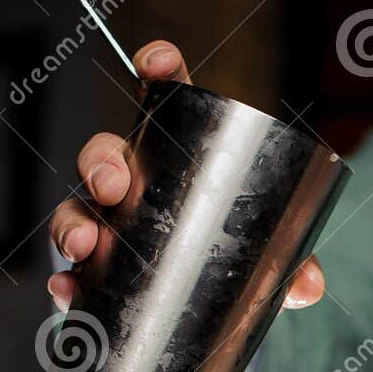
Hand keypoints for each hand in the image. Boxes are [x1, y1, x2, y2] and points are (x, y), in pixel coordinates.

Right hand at [44, 40, 324, 311]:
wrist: (208, 309)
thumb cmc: (232, 257)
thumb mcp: (266, 254)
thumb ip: (289, 263)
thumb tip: (306, 285)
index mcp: (183, 158)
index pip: (166, 100)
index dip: (158, 71)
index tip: (159, 62)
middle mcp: (138, 181)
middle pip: (108, 153)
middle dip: (103, 161)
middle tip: (114, 185)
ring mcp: (110, 223)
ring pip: (79, 206)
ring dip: (75, 220)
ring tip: (86, 242)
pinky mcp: (94, 269)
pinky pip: (71, 269)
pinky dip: (66, 280)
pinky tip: (68, 289)